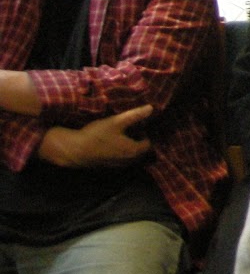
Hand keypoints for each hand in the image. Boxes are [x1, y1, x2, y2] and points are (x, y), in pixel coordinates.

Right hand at [38, 106, 153, 167]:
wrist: (74, 150)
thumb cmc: (97, 135)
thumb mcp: (117, 121)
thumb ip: (135, 115)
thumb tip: (151, 108)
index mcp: (132, 150)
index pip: (148, 145)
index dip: (147, 134)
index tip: (143, 125)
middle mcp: (126, 161)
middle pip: (140, 152)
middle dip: (140, 141)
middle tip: (136, 128)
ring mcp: (115, 165)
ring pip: (129, 156)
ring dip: (130, 147)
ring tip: (125, 134)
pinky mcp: (106, 166)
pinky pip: (119, 159)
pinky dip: (120, 151)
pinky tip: (113, 141)